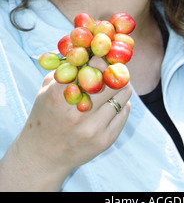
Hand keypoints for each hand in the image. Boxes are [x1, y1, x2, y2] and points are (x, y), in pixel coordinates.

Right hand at [0, 55, 131, 190]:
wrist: (41, 156)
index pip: (93, 67)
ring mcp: (92, 128)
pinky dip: (122, 103)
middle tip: (115, 67)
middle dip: (115, 70)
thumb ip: (65, 67)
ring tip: (116, 83)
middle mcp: (77, 112)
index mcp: (60, 95)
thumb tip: (87, 46)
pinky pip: (124, 112)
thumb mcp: (46, 88)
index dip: (102, 59)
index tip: (105, 55)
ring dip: (122, 85)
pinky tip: (113, 102)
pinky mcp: (104, 140)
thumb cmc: (45, 115)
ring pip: (122, 95)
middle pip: (112, 79)